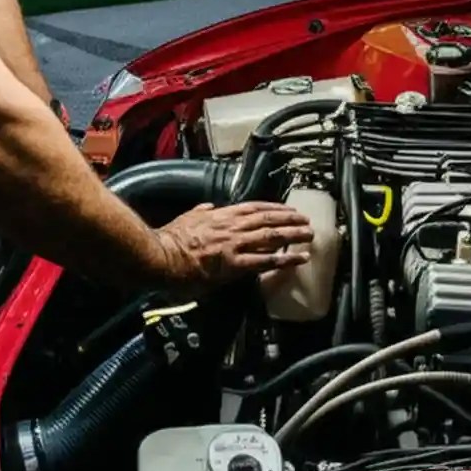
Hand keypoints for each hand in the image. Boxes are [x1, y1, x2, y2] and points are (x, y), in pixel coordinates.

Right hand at [155, 202, 314, 296]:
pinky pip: (266, 260)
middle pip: (269, 219)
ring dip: (294, 235)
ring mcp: (236, 245)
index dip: (273, 208)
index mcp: (221, 214)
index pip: (254, 207)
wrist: (161, 256)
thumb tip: (209, 206)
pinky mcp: (235, 264)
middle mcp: (232, 226)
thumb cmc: (170, 239)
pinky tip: (299, 259)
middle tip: (306, 221)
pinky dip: (285, 259)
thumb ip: (201, 211)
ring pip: (272, 236)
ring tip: (309, 235)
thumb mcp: (188, 217)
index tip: (285, 209)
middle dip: (290, 219)